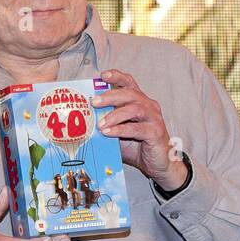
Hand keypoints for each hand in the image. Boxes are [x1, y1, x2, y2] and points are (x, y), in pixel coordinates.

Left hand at [93, 68, 188, 190]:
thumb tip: (83, 119)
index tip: (102, 75)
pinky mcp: (156, 132)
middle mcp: (148, 106)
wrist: (156, 164)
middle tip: (94, 102)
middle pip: (130, 93)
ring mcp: (154, 118)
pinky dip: (121, 129)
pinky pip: (137, 128)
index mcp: (138, 101)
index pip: (129, 83)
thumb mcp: (117, 131)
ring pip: (134, 109)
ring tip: (100, 124)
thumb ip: (105, 122)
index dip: (116, 76)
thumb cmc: (135, 145)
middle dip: (110, 96)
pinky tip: (109, 133)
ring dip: (114, 115)